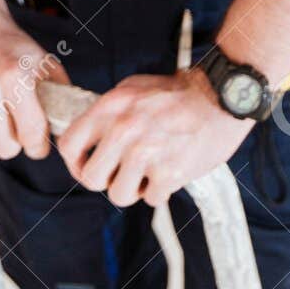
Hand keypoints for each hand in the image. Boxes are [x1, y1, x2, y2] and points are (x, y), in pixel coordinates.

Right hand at [0, 0, 69, 159]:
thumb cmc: (10, 47)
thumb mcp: (43, 61)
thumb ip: (61, 93)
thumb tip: (71, 128)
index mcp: (14, 75)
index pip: (32, 133)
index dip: (39, 146)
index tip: (38, 145)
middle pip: (7, 148)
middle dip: (16, 142)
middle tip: (16, 128)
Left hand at [58, 67, 252, 206]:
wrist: (220, 97)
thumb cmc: (177, 95)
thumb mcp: (133, 89)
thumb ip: (107, 114)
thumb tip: (88, 140)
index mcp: (110, 107)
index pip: (69, 145)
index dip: (74, 163)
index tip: (87, 168)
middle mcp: (123, 130)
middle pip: (91, 178)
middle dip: (106, 181)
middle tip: (122, 174)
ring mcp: (146, 152)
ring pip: (119, 195)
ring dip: (134, 189)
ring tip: (148, 173)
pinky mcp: (170, 172)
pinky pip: (151, 199)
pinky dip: (160, 191)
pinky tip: (170, 172)